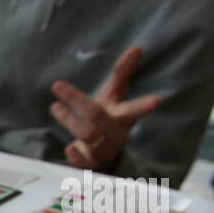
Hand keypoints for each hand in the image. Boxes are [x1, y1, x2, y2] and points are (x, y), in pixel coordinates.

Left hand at [49, 46, 160, 171]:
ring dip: (69, 120)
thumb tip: (137, 48)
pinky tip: (68, 148)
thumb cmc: (108, 118)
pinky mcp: (90, 165)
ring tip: (55, 107)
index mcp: (122, 117)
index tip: (158, 100)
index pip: (135, 109)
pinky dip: (76, 156)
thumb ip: (122, 74)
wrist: (101, 153)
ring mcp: (103, 150)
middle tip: (57, 85)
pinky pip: (84, 163)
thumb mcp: (114, 96)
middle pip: (97, 116)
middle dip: (77, 99)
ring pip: (87, 135)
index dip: (145, 105)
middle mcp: (115, 134)